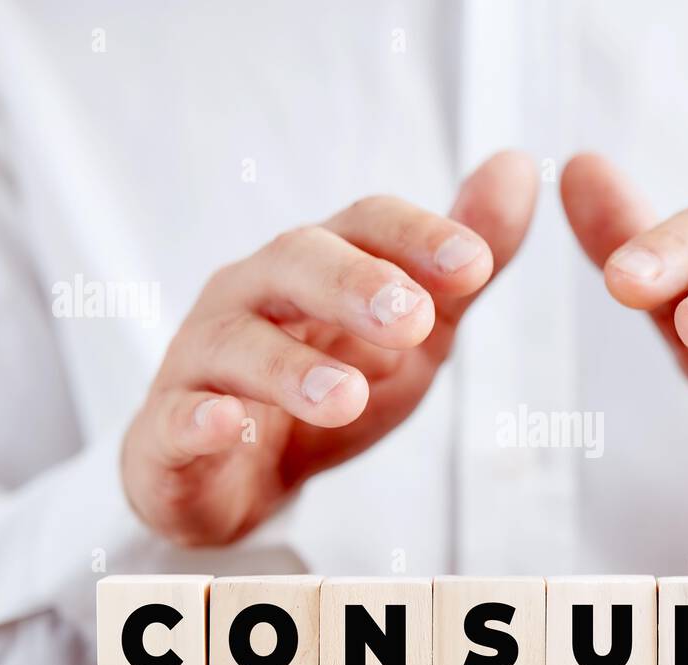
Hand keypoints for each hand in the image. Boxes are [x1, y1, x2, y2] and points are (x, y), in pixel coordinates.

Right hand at [122, 151, 537, 544]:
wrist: (234, 477)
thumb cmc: (328, 381)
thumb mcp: (415, 331)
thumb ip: (461, 265)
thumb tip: (521, 164)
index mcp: (318, 265)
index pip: (365, 225)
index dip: (417, 237)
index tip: (475, 265)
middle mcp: (253, 294)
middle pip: (295, 264)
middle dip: (354, 285)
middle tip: (412, 320)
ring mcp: (203, 359)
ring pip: (238, 345)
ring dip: (290, 369)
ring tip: (347, 398)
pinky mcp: (166, 432)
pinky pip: (173, 419)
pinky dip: (195, 420)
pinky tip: (222, 424)